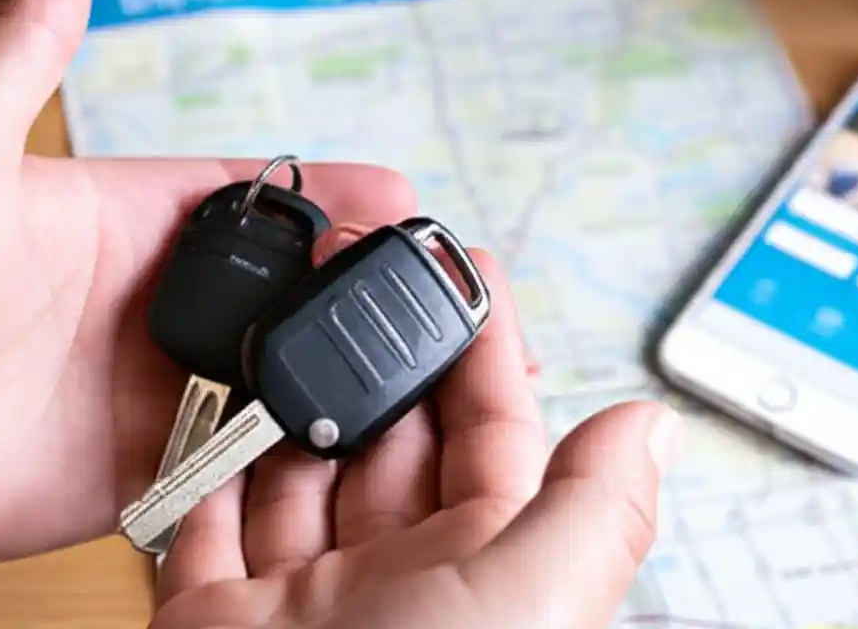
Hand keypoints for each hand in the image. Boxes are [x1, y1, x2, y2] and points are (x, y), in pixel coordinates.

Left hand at [0, 0, 416, 563]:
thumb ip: (21, 53)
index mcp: (122, 218)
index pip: (258, 201)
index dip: (337, 199)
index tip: (407, 200)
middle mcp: (149, 305)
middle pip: (287, 294)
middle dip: (363, 291)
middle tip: (445, 295)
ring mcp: (151, 391)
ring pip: (278, 380)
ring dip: (348, 378)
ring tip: (433, 377)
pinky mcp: (141, 472)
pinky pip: (242, 468)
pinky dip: (299, 463)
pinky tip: (362, 458)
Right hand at [151, 239, 686, 628]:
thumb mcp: (532, 602)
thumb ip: (595, 509)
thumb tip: (654, 422)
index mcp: (489, 569)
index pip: (492, 429)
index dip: (480, 344)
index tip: (460, 266)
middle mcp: (402, 581)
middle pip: (391, 437)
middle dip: (374, 356)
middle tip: (353, 275)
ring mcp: (308, 603)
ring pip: (300, 471)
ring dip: (289, 402)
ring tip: (282, 325)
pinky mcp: (217, 627)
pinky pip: (206, 530)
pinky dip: (203, 472)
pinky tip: (212, 411)